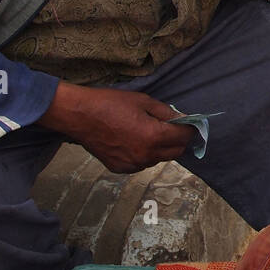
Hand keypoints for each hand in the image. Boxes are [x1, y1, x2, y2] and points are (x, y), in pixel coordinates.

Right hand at [38, 82, 194, 172]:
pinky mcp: (120, 168)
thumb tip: (183, 119)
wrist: (79, 116)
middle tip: (172, 127)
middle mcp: (146, 155)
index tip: (189, 123)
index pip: (184, 137)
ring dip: (160, 148)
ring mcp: (133, 164)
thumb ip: (167, 113)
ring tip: (147, 131)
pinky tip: (132, 140)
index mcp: (154, 137)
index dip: (190, 129)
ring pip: (158, 159)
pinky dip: (143, 154)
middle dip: (178, 140)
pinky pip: (141, 163)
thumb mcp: (143, 101)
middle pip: (176, 152)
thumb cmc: (110, 104)